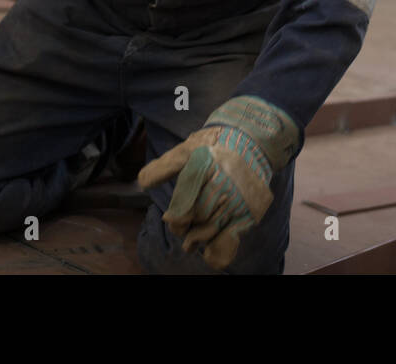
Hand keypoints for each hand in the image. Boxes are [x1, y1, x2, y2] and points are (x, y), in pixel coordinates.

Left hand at [137, 96, 297, 269]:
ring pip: (211, 229)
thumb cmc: (212, 147)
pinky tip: (209, 254)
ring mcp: (238, 199)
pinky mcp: (250, 211)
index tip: (170, 218)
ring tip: (190, 241)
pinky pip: (231, 237)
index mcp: (204, 166)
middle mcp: (223, 183)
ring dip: (197, 238)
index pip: (185, 203)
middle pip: (197, 217)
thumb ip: (163, 167)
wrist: (251, 142)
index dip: (176, 216)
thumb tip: (143, 183)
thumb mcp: (186, 149)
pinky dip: (217, 250)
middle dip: (183, 227)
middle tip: (180, 226)